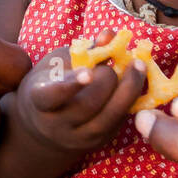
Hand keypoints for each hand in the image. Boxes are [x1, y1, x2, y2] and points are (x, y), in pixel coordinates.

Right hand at [17, 30, 147, 154]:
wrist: (42, 125)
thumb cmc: (50, 82)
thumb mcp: (57, 63)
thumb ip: (82, 49)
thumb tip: (109, 34)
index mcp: (39, 100)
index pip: (53, 95)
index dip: (70, 85)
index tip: (88, 72)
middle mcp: (57, 125)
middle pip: (88, 105)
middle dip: (107, 79)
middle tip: (113, 62)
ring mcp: (79, 138)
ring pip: (109, 116)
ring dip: (128, 89)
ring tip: (138, 66)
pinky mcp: (98, 143)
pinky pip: (119, 121)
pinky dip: (130, 100)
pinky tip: (135, 83)